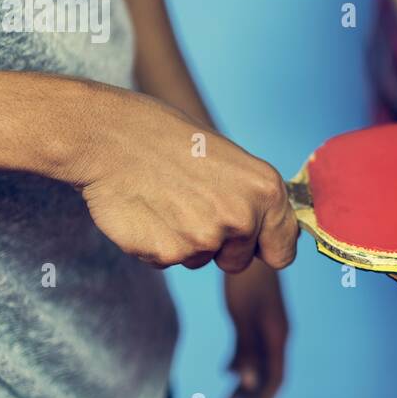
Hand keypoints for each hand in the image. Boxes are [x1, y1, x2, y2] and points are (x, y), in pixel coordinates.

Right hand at [68, 84, 298, 271]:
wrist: (113, 136)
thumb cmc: (171, 139)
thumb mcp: (231, 160)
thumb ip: (254, 200)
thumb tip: (275, 236)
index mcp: (267, 190)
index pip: (283, 249)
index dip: (265, 247)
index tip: (253, 242)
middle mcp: (243, 218)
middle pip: (238, 261)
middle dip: (219, 244)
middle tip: (192, 204)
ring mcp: (206, 239)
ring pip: (201, 260)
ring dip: (185, 240)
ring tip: (166, 199)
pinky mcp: (169, 253)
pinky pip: (169, 261)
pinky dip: (157, 243)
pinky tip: (147, 210)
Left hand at [224, 259, 288, 397]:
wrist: (249, 247)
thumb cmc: (246, 280)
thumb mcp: (242, 315)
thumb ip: (246, 348)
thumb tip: (245, 384)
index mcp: (277, 337)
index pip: (273, 380)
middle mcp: (275, 336)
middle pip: (266, 378)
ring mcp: (266, 327)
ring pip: (257, 366)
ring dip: (243, 388)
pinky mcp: (256, 318)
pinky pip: (250, 350)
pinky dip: (239, 364)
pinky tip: (226, 373)